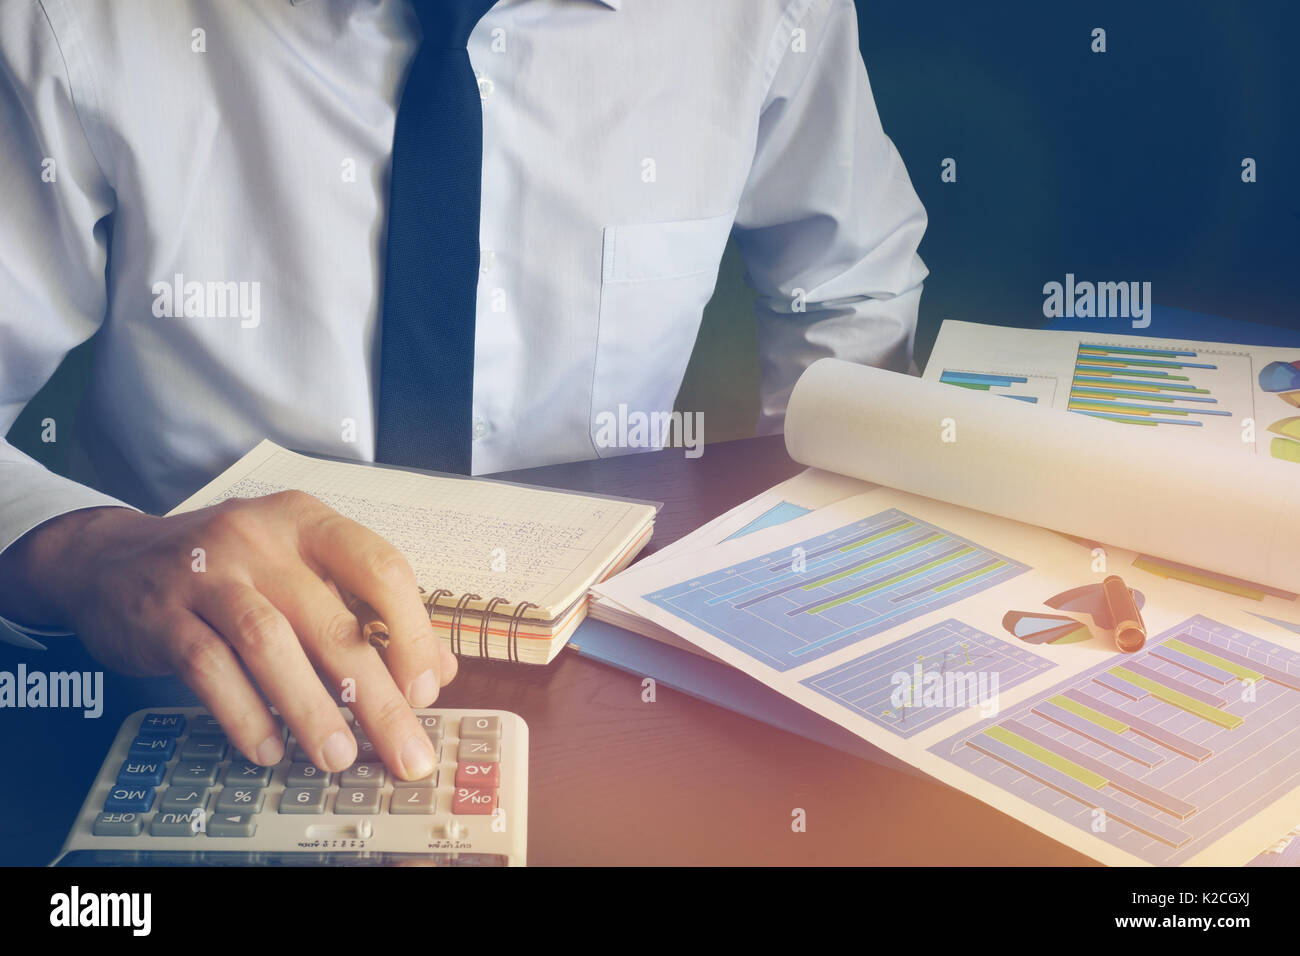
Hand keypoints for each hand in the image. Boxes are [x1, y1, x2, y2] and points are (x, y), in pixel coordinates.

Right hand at [0, 493, 455, 778]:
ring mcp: (208, 573)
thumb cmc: (230, 571)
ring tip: (338, 757)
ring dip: (311, 709)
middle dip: (378, 697)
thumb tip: (438, 672)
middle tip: (405, 752)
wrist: (113, 558)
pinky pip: (209, 669)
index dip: (412, 632)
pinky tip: (268, 749)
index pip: (381, 568)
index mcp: (309, 523)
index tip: (426, 690)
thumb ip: (367, 613)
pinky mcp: (163, 613)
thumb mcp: (302, 572)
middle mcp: (261, 539)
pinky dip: (244, 715)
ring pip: (270, 644)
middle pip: (334, 622)